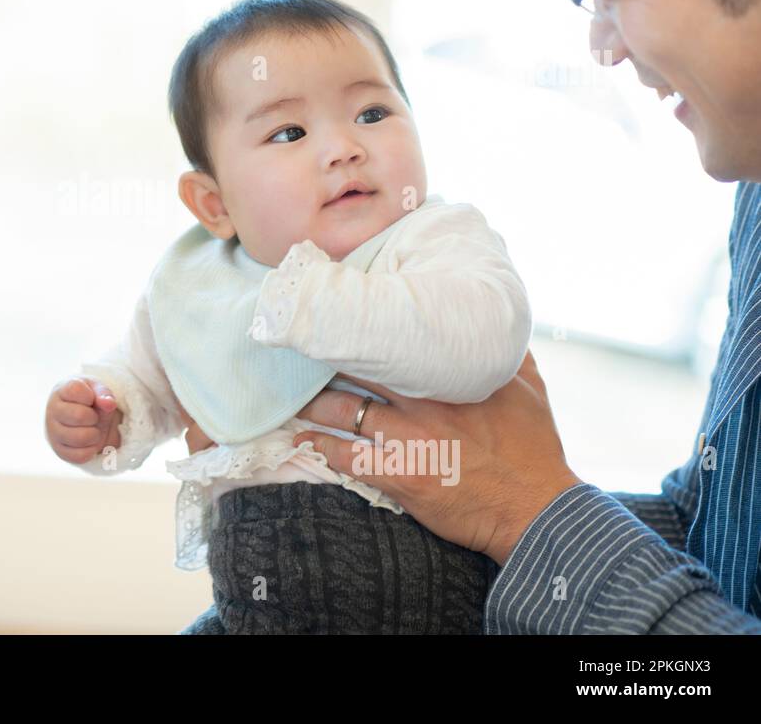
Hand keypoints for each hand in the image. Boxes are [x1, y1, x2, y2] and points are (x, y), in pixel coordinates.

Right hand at [45, 377, 120, 464]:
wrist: (81, 417)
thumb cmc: (89, 400)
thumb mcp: (97, 390)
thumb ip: (104, 393)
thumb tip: (109, 404)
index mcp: (61, 391)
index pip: (76, 391)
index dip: (90, 395)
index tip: (89, 398)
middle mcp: (52, 411)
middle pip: (79, 416)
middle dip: (94, 417)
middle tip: (93, 416)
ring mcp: (53, 432)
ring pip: (80, 438)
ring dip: (95, 434)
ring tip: (92, 429)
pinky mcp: (59, 451)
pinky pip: (80, 456)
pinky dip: (91, 450)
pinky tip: (89, 442)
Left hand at [291, 350, 583, 564]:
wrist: (536, 510)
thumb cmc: (535, 450)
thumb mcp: (530, 390)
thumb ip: (510, 354)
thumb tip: (500, 323)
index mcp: (453, 375)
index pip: (397, 339)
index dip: (364, 328)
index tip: (342, 319)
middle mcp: (426, 401)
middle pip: (360, 369)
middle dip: (328, 361)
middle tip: (302, 354)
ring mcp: (410, 438)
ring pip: (345, 409)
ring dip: (314, 403)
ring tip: (293, 396)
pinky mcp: (400, 474)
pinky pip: (346, 456)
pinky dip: (320, 447)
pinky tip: (302, 442)